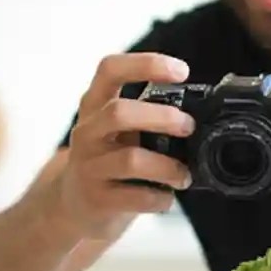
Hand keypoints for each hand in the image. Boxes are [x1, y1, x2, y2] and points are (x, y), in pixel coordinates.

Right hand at [58, 53, 194, 235]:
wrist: (72, 206)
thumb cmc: (107, 161)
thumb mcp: (118, 130)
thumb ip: (145, 115)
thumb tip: (197, 112)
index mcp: (95, 106)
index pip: (110, 70)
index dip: (146, 64)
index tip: (181, 71)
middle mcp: (87, 132)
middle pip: (119, 112)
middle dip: (162, 117)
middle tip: (189, 126)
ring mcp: (89, 166)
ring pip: (131, 159)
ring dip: (169, 167)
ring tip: (184, 174)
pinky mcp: (96, 199)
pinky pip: (135, 197)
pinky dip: (160, 197)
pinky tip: (166, 196)